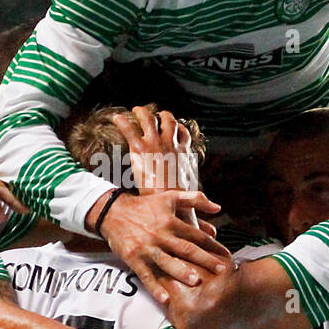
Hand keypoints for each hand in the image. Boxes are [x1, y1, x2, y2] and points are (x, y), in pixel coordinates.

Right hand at [97, 189, 231, 304]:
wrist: (113, 212)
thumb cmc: (144, 205)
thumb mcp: (169, 196)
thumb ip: (194, 199)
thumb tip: (218, 208)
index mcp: (171, 222)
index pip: (196, 234)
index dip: (213, 245)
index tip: (226, 255)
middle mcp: (161, 235)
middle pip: (186, 249)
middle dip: (204, 259)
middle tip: (221, 270)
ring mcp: (147, 248)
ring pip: (166, 261)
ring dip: (181, 272)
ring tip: (195, 281)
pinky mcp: (134, 258)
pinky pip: (146, 275)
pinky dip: (155, 287)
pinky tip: (165, 299)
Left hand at [113, 106, 200, 225]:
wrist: (170, 203)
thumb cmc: (182, 205)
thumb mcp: (192, 197)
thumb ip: (195, 199)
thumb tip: (212, 218)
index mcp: (184, 153)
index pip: (184, 133)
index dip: (178, 127)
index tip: (174, 125)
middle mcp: (172, 143)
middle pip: (169, 120)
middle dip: (162, 115)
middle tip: (155, 114)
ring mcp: (156, 143)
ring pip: (149, 118)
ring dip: (142, 112)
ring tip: (136, 110)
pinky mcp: (140, 148)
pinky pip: (129, 128)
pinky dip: (123, 122)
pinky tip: (116, 119)